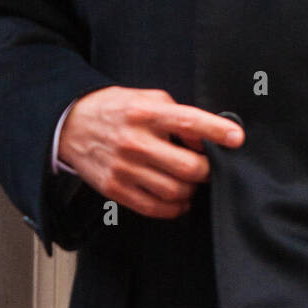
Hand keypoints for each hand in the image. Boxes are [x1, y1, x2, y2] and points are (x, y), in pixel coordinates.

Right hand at [58, 85, 244, 218]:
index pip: (188, 122)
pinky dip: (174, 208)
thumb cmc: (116, 109)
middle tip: (208, 166)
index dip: (216, 131)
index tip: (236, 138)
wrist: (71, 124)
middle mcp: (135, 141)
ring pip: (175, 191)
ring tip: (190, 181)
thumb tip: (206, 136)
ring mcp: (124, 168)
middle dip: (207, 170)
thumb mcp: (148, 98)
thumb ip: (177, 114)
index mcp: (145, 113)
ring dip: (192, 190)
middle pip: (187, 167)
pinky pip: (154, 208)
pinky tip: (178, 199)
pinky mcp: (115, 189)